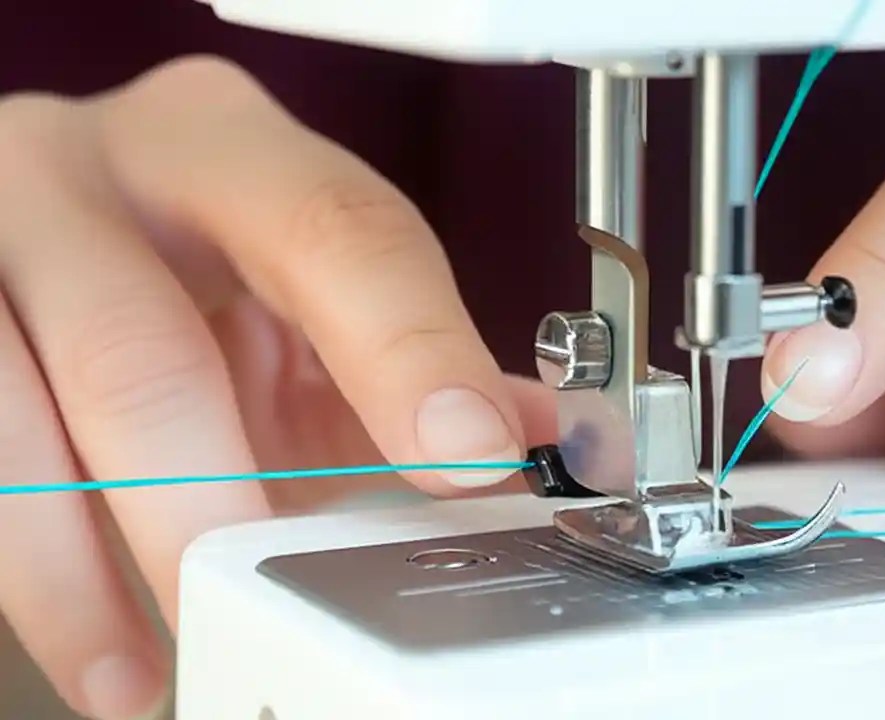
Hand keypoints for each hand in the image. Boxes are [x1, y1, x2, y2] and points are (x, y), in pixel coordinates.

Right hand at [0, 56, 552, 718]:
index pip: (334, 230)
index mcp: (228, 151)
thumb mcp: (304, 294)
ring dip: (85, 571)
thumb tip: (538, 433)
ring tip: (153, 670)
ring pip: (16, 421)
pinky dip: (30, 574)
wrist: (50, 237)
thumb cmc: (190, 264)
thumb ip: (413, 359)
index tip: (468, 454)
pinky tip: (95, 647)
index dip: (409, 348)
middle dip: (205, 499)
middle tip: (261, 592)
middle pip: (141, 346)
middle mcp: (88, 174)